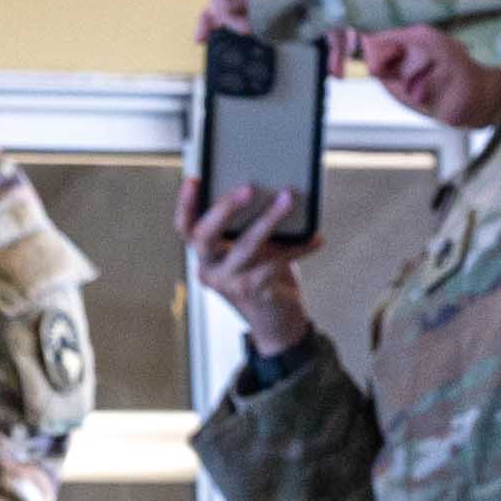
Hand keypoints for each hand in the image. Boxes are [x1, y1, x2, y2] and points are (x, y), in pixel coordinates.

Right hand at [179, 178, 314, 358]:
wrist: (276, 320)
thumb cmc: (263, 275)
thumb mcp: (251, 248)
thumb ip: (249, 227)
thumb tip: (271, 190)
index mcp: (205, 255)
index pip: (186, 228)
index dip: (185, 205)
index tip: (194, 179)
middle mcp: (210, 269)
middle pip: (204, 236)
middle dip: (224, 208)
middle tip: (248, 187)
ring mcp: (229, 282)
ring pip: (245, 246)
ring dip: (268, 219)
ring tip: (287, 198)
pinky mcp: (254, 291)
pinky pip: (276, 262)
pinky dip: (298, 247)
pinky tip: (315, 239)